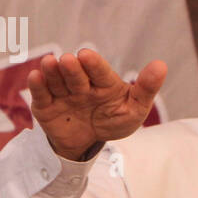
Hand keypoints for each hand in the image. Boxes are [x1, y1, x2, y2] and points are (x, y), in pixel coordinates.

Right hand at [27, 48, 166, 159]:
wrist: (87, 142)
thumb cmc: (113, 120)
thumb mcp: (134, 109)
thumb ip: (146, 89)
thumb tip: (161, 65)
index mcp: (104, 82)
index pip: (100, 72)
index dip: (93, 64)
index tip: (86, 55)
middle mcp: (81, 84)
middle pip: (76, 75)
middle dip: (73, 69)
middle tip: (70, 61)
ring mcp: (62, 93)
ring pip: (57, 81)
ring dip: (52, 72)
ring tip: (50, 63)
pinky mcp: (45, 105)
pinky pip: (41, 94)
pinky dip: (37, 86)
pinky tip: (35, 76)